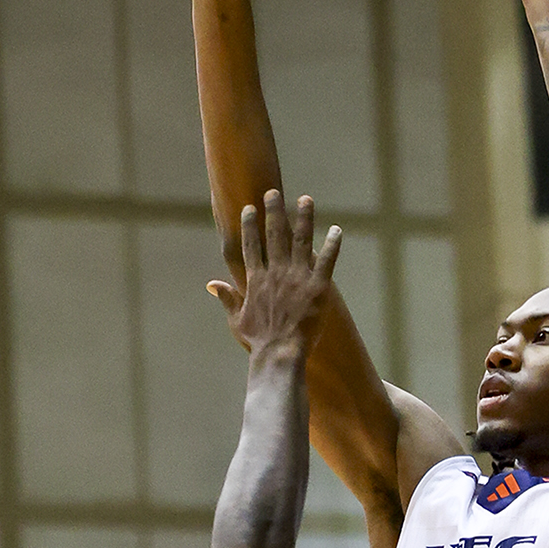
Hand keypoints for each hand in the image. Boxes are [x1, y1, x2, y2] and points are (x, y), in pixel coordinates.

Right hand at [208, 192, 340, 358]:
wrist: (280, 355)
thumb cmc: (259, 342)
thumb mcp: (237, 320)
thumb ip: (226, 298)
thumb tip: (211, 284)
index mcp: (256, 279)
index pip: (251, 244)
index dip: (251, 224)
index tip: (250, 207)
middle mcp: (276, 272)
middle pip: (275, 234)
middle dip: (274, 211)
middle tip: (274, 192)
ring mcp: (298, 277)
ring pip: (302, 240)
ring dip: (304, 218)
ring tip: (306, 199)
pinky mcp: (318, 287)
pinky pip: (327, 260)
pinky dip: (333, 245)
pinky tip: (337, 230)